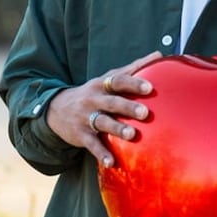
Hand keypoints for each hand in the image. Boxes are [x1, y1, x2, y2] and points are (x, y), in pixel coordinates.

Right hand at [44, 51, 160, 166]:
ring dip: (117, 129)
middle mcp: (93, 99)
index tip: (150, 87)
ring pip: (102, 122)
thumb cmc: (94, 93)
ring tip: (132, 135)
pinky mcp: (81, 135)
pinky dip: (101, 153)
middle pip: (112, 102)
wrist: (57, 109)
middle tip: (145, 113)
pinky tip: (111, 162)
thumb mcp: (107, 78)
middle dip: (128, 107)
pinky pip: (91, 145)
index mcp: (102, 84)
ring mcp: (86, 117)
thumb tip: (158, 54)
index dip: (133, 83)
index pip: (118, 81)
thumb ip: (133, 68)